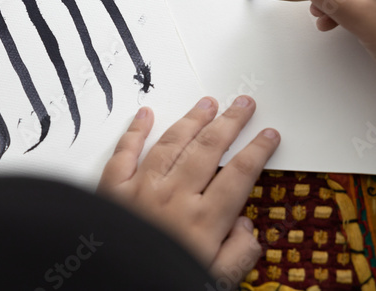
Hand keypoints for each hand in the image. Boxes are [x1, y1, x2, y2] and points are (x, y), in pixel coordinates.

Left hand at [98, 96, 278, 285]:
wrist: (107, 289)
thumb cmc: (159, 284)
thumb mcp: (214, 282)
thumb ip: (237, 256)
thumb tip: (248, 229)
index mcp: (202, 222)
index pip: (239, 175)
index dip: (257, 151)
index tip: (268, 135)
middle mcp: (174, 198)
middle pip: (208, 148)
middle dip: (230, 123)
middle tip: (243, 104)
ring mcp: (141, 190)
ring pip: (172, 143)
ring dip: (192, 120)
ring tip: (207, 104)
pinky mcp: (112, 190)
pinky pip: (125, 153)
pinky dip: (135, 131)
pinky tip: (145, 115)